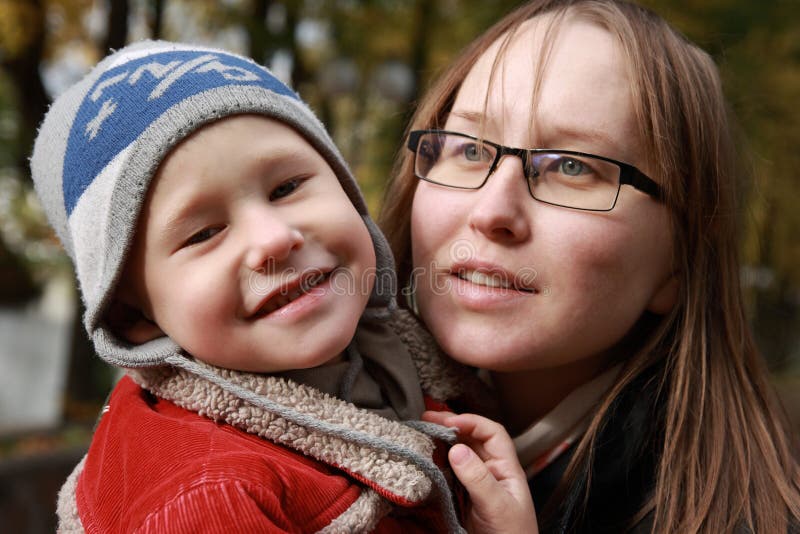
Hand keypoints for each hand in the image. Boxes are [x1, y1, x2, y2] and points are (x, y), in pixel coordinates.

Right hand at [423, 411, 537, 533]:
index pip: (492, 434)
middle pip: (472, 440)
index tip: (449, 421)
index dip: (472, 422)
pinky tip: (426, 460)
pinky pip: (449, 474)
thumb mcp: (497, 506)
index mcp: (507, 469)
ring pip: (459, 455)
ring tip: (423, 435)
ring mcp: (476, 485)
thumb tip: (457, 450)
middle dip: (451, 426)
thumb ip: (478, 479)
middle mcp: (492, 473)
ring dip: (442, 443)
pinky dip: (437, 464)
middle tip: (427, 419)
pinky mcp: (462, 499)